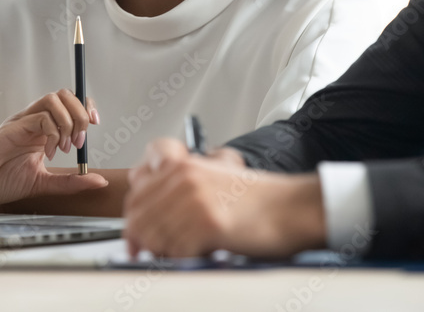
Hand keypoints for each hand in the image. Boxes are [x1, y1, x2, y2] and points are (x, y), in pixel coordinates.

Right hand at [0, 89, 107, 205]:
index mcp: (43, 129)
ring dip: (67, 121)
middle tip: (78, 141)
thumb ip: (72, 182)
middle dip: (81, 114)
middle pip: (66, 95)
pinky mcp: (15, 127)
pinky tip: (48, 152)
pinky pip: (41, 117)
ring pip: (54, 99)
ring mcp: (24, 121)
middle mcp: (35, 120)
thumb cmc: (2, 181)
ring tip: (64, 146)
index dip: (86, 108)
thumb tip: (100, 180)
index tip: (94, 124)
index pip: (70, 104)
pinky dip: (53, 133)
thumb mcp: (45, 183)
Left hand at [122, 139, 326, 257]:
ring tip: (183, 251)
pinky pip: (175, 252)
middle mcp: (184, 177)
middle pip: (138, 214)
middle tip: (151, 252)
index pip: (136, 186)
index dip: (134, 209)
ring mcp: (194, 200)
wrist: (290, 208)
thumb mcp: (209, 177)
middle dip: (143, 238)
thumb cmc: (254, 198)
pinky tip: (199, 254)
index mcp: (182, 163)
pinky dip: (183, 260)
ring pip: (153, 237)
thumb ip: (174, 186)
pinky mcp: (207, 225)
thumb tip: (139, 215)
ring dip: (163, 251)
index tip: (137, 227)